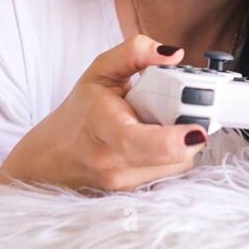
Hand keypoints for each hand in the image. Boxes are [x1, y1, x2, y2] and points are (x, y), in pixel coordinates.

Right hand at [0, 36, 208, 192]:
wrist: (51, 159)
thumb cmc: (79, 112)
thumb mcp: (100, 71)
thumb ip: (135, 53)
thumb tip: (173, 54)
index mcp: (102, 128)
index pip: (136, 141)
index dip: (173, 140)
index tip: (197, 130)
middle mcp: (112, 164)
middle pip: (174, 156)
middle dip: (189, 132)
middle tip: (183, 111)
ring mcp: (124, 185)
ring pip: (179, 166)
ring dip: (183, 145)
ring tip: (162, 126)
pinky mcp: (135, 195)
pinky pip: (171, 174)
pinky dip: (173, 157)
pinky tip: (158, 143)